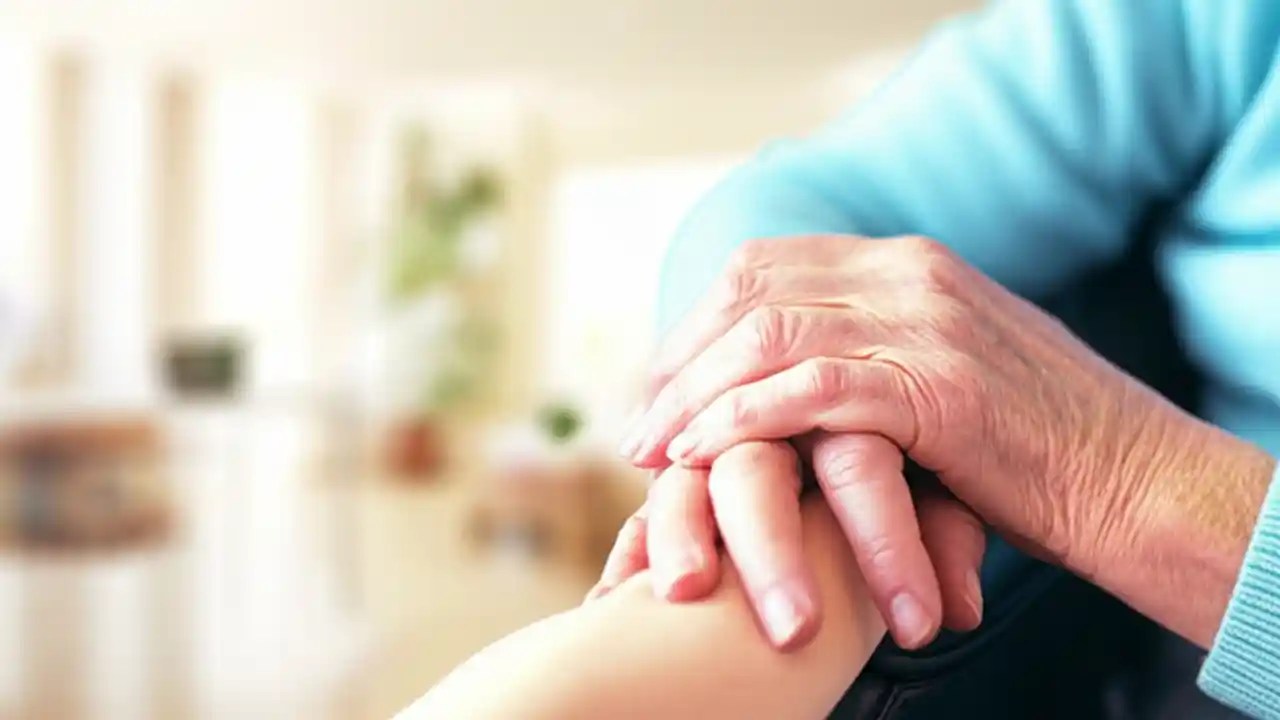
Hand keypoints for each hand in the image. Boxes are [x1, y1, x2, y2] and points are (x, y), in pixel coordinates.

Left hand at [618, 234, 1214, 639]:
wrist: (1132, 477)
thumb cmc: (1030, 444)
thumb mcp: (939, 371)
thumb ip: (866, 356)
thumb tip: (780, 388)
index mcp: (907, 262)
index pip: (765, 266)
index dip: (698, 323)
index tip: (662, 384)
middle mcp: (909, 274)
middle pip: (750, 292)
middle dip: (680, 359)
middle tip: (641, 426)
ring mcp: (923, 323)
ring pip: (767, 336)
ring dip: (695, 395)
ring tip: (655, 451)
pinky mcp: (934, 386)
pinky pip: (809, 391)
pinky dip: (743, 421)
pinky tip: (703, 454)